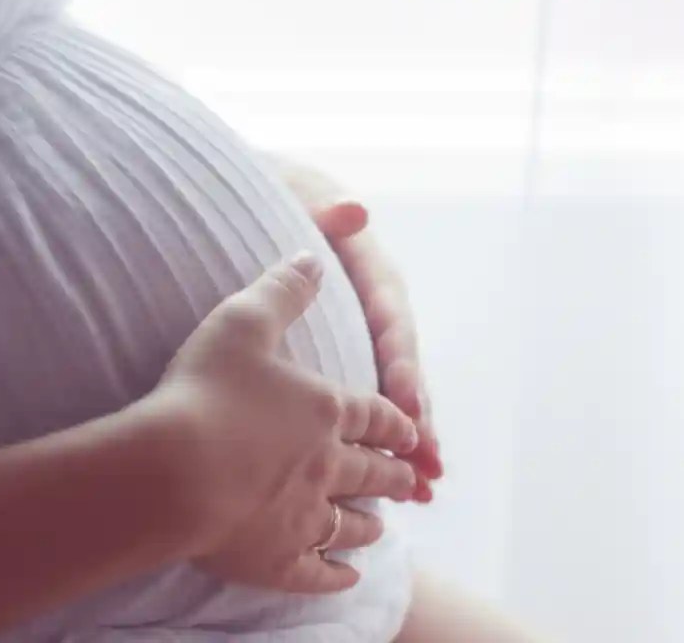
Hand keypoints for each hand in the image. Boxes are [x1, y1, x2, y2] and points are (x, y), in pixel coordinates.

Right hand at [137, 252, 418, 592]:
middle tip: (411, 482)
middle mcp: (328, 464)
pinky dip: (337, 576)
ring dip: (370, 524)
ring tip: (381, 528)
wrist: (172, 470)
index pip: (374, 415)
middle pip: (372, 472)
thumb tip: (313, 255)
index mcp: (326, 410)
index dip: (394, 421)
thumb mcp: (244, 321)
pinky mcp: (277, 560)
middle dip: (394, 474)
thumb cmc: (205, 391)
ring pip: (352, 524)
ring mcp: (305, 516)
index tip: (412, 430)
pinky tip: (348, 578)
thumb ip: (283, 289)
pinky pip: (318, 573)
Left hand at [279, 165, 444, 502]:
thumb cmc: (277, 199)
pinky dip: (379, 444)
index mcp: (368, 272)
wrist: (255, 206)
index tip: (406, 400)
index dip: (402, 360)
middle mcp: (374, 309)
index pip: (391, 318)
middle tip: (428, 462)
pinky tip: (387, 484)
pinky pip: (365, 406)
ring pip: (391, 394)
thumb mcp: (296, 196)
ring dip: (409, 443)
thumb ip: (322, 207)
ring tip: (424, 489)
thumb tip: (353, 208)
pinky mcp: (340, 360)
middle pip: (402, 367)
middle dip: (417, 418)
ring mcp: (360, 337)